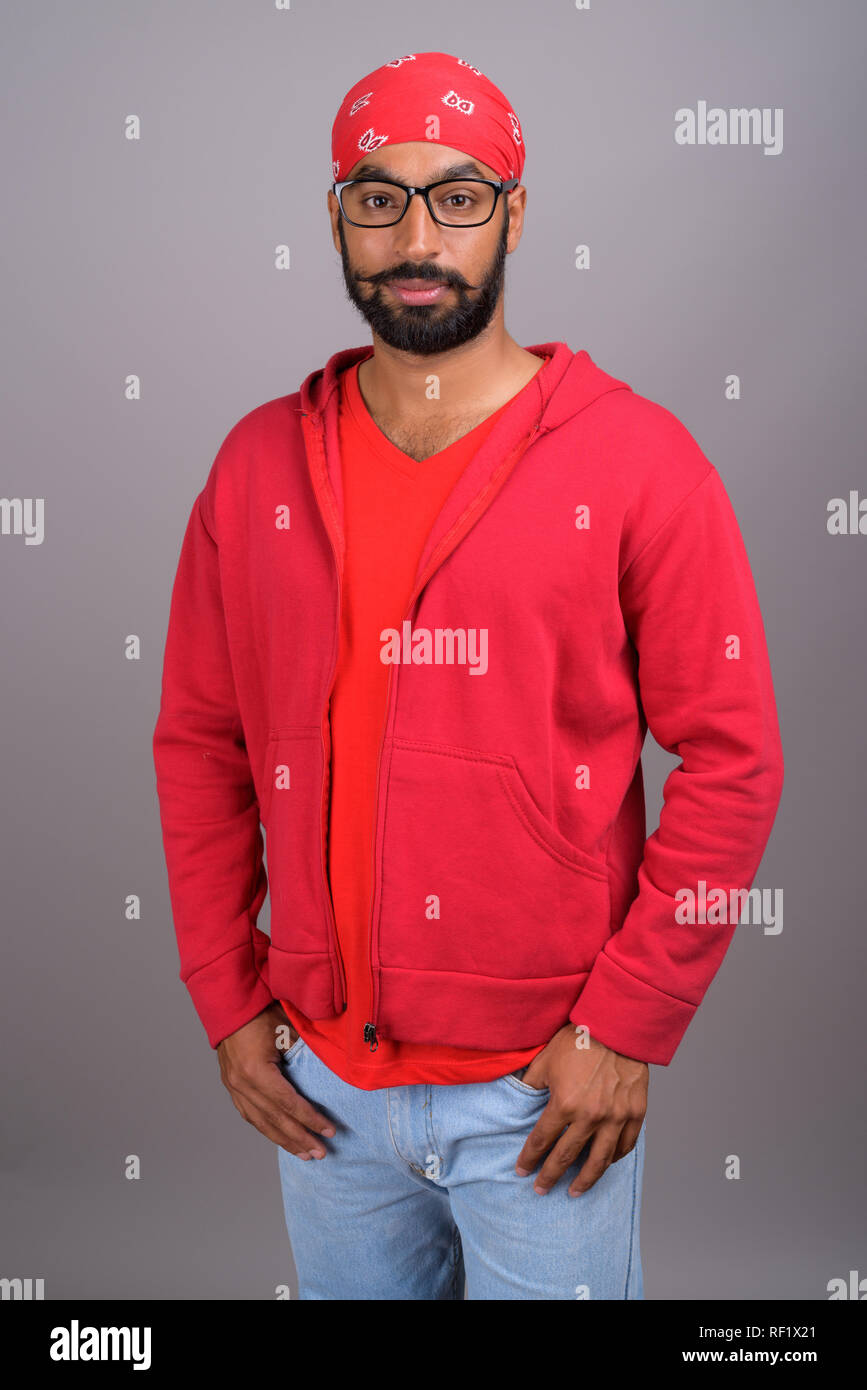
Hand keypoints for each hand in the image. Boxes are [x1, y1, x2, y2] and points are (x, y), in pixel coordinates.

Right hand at [217, 1000, 335, 1160]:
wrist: (231, 1004)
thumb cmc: (261, 1012)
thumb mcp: (288, 1029)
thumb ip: (306, 1053)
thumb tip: (332, 1071)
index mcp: (256, 1071)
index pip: (289, 1103)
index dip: (310, 1120)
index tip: (329, 1132)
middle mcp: (242, 1084)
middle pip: (275, 1120)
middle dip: (300, 1138)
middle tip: (321, 1154)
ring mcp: (234, 1087)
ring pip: (261, 1123)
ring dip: (284, 1140)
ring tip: (304, 1154)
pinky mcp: (232, 1087)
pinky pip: (250, 1116)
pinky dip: (267, 1129)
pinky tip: (280, 1137)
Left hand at [514, 1025, 647, 1195]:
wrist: (618, 1025)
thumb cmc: (579, 1040)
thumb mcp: (546, 1059)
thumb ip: (531, 1083)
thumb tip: (517, 1097)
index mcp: (565, 1104)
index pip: (541, 1140)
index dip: (529, 1159)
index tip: (522, 1171)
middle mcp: (590, 1116)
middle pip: (567, 1157)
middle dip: (550, 1176)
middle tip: (541, 1190)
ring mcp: (616, 1117)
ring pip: (599, 1161)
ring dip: (585, 1180)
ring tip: (575, 1192)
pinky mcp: (635, 1113)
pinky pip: (625, 1146)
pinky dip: (614, 1158)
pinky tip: (604, 1164)